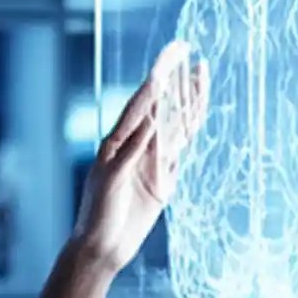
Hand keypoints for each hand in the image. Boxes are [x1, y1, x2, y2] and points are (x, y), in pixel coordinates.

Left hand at [70, 40, 209, 274]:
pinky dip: (189, 129)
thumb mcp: (111, 181)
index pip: (140, 105)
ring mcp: (150, 161)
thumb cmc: (98, 214)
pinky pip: (179, 149)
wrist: (103, 247)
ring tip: (199, 73)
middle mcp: (135, 146)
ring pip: (175, 124)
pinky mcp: (162, 179)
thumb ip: (131, 152)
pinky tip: (196, 110)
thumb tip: (151, 122)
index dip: (155, 81)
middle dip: (173, 79)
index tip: (168, 59)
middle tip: (185, 50)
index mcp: (116, 142)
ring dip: (187, 99)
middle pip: (160, 106)